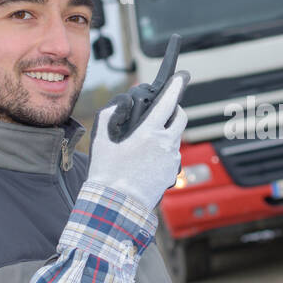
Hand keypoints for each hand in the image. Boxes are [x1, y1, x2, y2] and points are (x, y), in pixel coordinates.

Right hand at [86, 73, 186, 212]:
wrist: (117, 205)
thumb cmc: (108, 174)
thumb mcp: (102, 141)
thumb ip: (110, 116)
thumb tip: (119, 104)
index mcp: (149, 133)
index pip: (167, 103)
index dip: (175, 87)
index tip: (180, 78)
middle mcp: (165, 144)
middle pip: (180, 118)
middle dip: (176, 109)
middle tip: (166, 109)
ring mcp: (172, 160)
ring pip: (176, 138)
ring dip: (167, 133)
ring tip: (148, 142)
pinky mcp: (172, 173)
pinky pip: (172, 156)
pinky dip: (165, 151)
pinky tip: (148, 160)